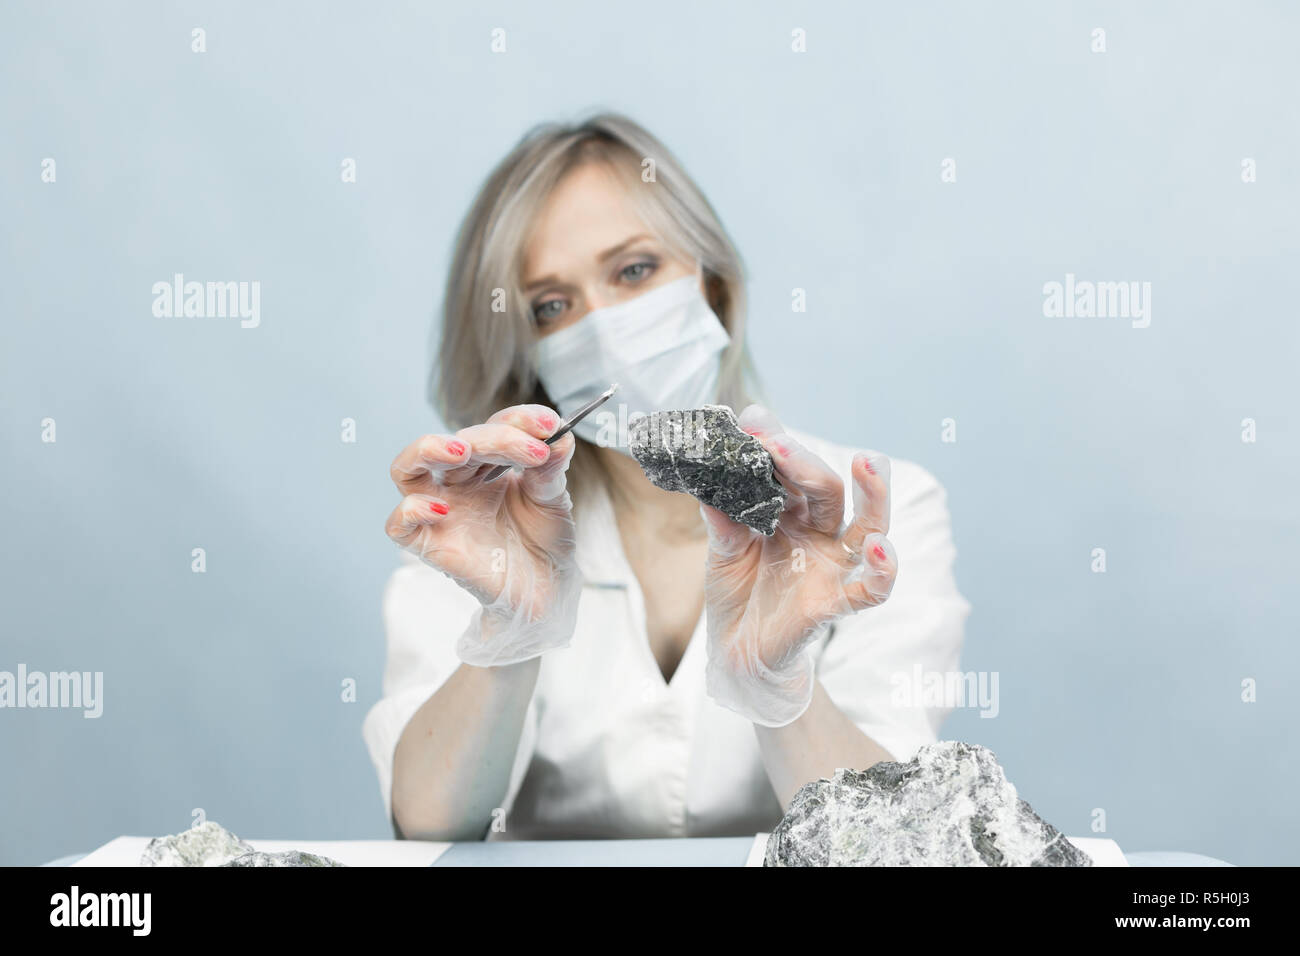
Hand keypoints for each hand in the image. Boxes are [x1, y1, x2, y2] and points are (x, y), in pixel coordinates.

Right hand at [384, 404, 582, 665]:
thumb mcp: (554, 498)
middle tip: (533, 447)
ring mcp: (441, 510)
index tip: (549, 424)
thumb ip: (551, 466)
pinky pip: (399, 524)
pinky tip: (443, 509)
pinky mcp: (430, 544)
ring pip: (407, 469)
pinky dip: (412, 511)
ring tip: (462, 450)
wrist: (547, 590)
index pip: (492, 426)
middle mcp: (458, 481)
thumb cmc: (544, 539)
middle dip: (496, 438)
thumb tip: (559, 433)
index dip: (518, 419)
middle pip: (458, 442)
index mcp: (487, 463)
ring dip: (428, 450)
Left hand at [700, 405, 896, 725]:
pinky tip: (881, 548)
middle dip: (803, 463)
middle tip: (776, 444)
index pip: (790, 472)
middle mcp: (818, 532)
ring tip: (868, 462)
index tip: (753, 421)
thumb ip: (722, 517)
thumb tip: (709, 476)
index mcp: (790, 512)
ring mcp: (831, 564)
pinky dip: (882, 571)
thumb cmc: (736, 593)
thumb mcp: (722, 551)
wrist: (736, 652)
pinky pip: (869, 589)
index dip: (776, 446)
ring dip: (872, 493)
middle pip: (825, 489)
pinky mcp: (835, 601)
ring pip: (865, 524)